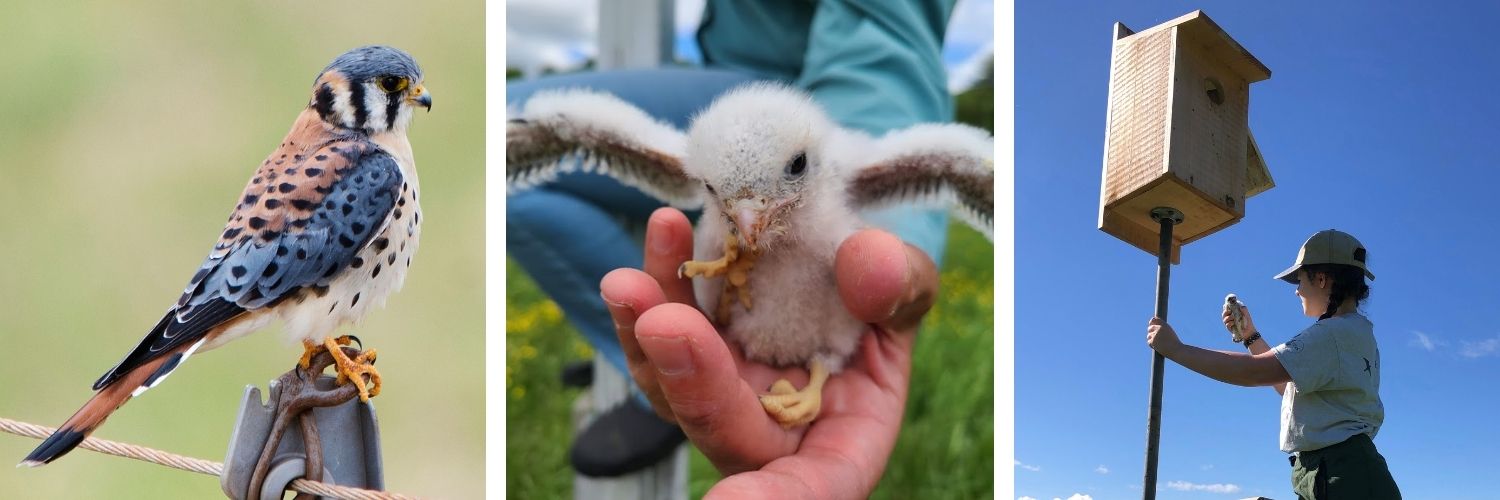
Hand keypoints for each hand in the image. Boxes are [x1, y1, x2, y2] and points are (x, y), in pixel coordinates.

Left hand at [599, 207, 937, 497]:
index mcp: (838, 446)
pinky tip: (663, 235)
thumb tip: (866, 265)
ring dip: (648, 333)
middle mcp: (769, 432)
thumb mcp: (910, 291)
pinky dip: (656, 289)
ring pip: (674, 385)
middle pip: (722, 429)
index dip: (772, 497)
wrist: (842, 266)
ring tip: (629, 282)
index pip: (809, 487)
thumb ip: (901, 288)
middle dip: (691, 381)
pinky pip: (661, 333)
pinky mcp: (690, 350)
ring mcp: (723, 393)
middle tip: (665, 324)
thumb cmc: (886, 299)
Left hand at [1146, 317, 1182, 355]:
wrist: (1177, 350)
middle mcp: (1159, 328)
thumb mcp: (1169, 331)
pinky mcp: (1152, 341)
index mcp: (1164, 325)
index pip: (1154, 320)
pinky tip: (1159, 346)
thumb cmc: (1174, 342)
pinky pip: (1149, 342)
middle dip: (1152, 332)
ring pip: (1149, 335)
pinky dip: (1152, 345)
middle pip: (1150, 328)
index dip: (1152, 322)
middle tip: (1157, 338)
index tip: (1151, 324)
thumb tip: (1153, 321)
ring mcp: (1155, 335)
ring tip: (1160, 343)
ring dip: (1152, 339)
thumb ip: (1162, 327)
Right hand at [1222, 302, 1257, 341]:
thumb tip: (1241, 306)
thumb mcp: (1246, 315)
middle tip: (1229, 311)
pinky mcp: (1229, 328)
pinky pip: (1227, 324)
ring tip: (1233, 317)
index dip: (1226, 306)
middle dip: (1225, 311)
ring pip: (1224, 318)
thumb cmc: (1248, 322)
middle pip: (1224, 313)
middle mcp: (1230, 317)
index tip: (1228, 304)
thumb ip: (1244, 310)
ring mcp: (1229, 323)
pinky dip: (1230, 323)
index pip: (1227, 308)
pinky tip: (1233, 323)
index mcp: (1233, 313)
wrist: (1249, 331)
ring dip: (1228, 317)